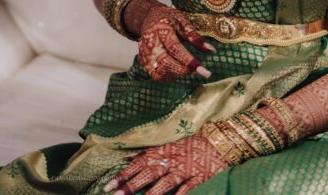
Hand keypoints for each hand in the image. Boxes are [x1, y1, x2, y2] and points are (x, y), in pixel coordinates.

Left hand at [104, 135, 227, 193]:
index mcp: (163, 151)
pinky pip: (188, 189)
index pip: (139, 163)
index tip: (109, 185)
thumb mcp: (169, 144)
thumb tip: (128, 158)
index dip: (124, 174)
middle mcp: (171, 160)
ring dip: (150, 194)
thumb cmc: (191, 141)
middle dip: (131, 186)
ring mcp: (185, 170)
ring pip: (165, 183)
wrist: (218, 137)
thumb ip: (149, 152)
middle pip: (148, 175)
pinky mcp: (200, 178)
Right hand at [137, 4, 214, 81]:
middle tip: (196, 69)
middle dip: (182, 70)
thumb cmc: (168, 18)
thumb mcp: (182, 20)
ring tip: (184, 67)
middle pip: (165, 62)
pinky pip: (154, 74)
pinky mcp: (143, 59)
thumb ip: (194, 35)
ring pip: (158, 71)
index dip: (189, 60)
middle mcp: (151, 41)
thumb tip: (211, 50)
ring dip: (174, 73)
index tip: (204, 71)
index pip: (175, 48)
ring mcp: (145, 51)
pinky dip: (166, 75)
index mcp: (161, 29)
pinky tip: (174, 69)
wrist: (148, 15)